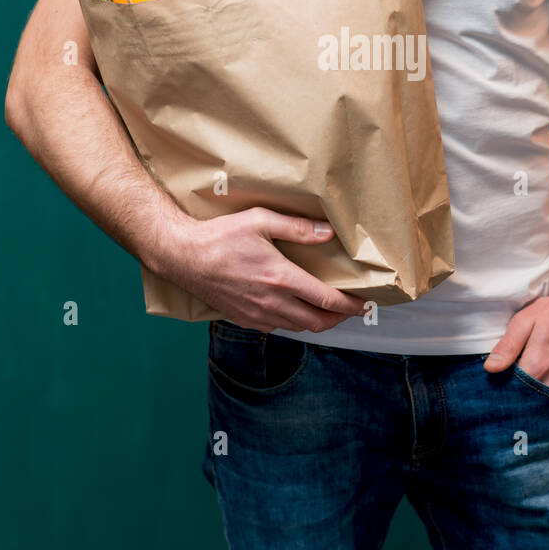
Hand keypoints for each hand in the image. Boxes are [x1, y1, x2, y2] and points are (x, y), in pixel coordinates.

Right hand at [149, 206, 366, 334]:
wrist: (183, 257)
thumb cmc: (220, 236)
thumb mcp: (261, 221)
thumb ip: (297, 228)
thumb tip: (328, 232)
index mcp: (281, 279)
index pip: (326, 300)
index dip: (350, 306)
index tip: (365, 304)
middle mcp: (272, 303)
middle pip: (317, 322)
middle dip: (338, 319)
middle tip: (350, 309)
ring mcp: (257, 315)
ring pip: (298, 328)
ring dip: (316, 321)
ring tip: (326, 310)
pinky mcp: (244, 319)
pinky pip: (276, 328)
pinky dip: (292, 323)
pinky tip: (293, 310)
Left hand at [482, 281, 548, 388]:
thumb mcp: (524, 322)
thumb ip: (507, 346)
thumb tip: (490, 368)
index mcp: (536, 368)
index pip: (510, 388)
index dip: (501, 382)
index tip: (499, 372)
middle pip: (525, 396)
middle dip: (515, 387)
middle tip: (513, 368)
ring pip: (540, 396)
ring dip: (531, 388)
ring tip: (527, 368)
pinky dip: (545, 387)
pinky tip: (541, 372)